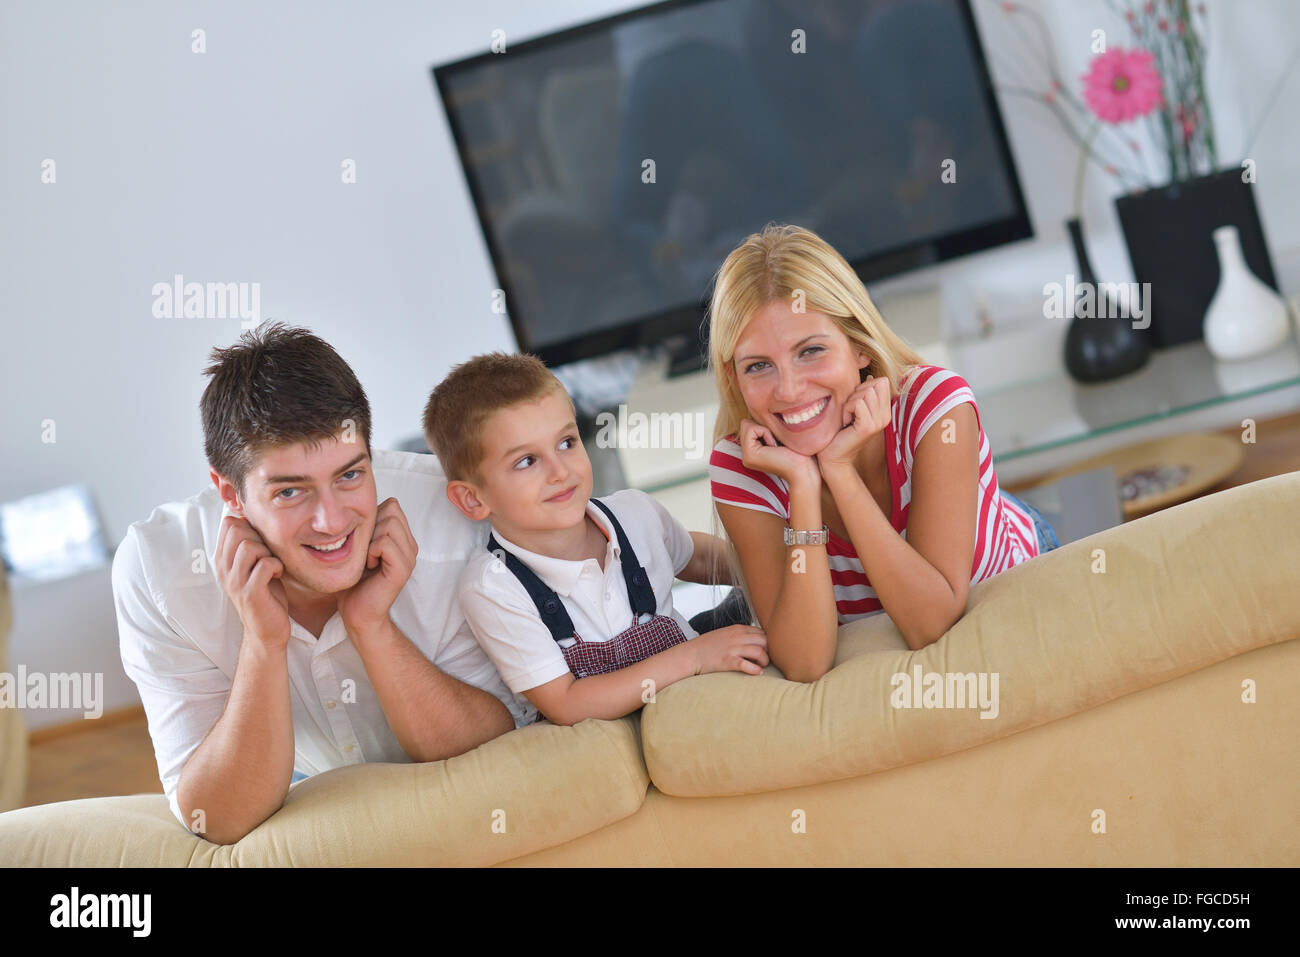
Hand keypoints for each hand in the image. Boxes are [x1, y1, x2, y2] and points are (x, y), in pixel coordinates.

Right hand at [214, 515, 289, 648]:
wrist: (267, 631)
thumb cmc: (267, 594)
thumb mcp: (255, 565)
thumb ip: (252, 544)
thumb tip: (253, 516)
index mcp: (223, 559)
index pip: (228, 523)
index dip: (249, 524)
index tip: (261, 540)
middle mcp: (224, 569)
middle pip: (237, 530)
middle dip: (259, 535)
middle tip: (269, 553)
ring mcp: (235, 582)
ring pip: (249, 546)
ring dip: (268, 551)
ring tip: (273, 564)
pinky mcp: (250, 594)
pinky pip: (265, 565)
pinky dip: (277, 565)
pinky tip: (278, 575)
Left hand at [337, 498, 417, 639]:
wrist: (357, 613)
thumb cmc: (354, 581)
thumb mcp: (360, 546)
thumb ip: (368, 526)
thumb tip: (362, 503)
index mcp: (403, 539)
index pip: (393, 505)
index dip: (373, 517)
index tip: (365, 541)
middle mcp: (411, 546)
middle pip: (392, 510)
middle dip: (372, 526)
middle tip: (366, 551)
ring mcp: (410, 557)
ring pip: (389, 524)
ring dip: (370, 540)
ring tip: (368, 559)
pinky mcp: (402, 570)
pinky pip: (385, 543)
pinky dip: (371, 552)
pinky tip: (369, 566)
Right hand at [691, 624, 768, 675]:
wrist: (691, 654)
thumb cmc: (708, 646)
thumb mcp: (725, 634)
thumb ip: (740, 634)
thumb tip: (756, 640)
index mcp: (737, 629)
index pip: (762, 632)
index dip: (767, 642)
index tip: (766, 650)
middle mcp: (737, 637)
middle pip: (764, 641)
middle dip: (768, 650)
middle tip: (765, 659)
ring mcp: (732, 649)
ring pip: (759, 652)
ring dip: (764, 661)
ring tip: (762, 666)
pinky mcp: (727, 662)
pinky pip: (747, 665)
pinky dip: (756, 670)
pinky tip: (758, 673)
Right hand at [737, 418, 819, 488]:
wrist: (804, 470)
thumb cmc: (798, 452)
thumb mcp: (779, 436)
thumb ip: (766, 427)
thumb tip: (760, 408)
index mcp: (751, 451)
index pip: (748, 423)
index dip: (765, 426)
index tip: (778, 441)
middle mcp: (745, 455)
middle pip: (745, 423)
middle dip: (763, 427)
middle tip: (777, 443)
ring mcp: (746, 457)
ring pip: (747, 424)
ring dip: (765, 430)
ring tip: (776, 446)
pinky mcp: (749, 455)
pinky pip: (752, 429)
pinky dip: (766, 433)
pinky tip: (775, 447)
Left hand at [816, 376, 890, 474]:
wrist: (834, 456)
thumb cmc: (839, 429)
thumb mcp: (854, 407)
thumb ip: (863, 393)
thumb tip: (870, 376)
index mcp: (885, 410)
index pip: (882, 381)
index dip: (864, 386)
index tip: (854, 403)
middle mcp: (885, 416)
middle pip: (874, 384)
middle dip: (856, 393)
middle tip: (849, 411)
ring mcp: (879, 422)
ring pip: (866, 393)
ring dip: (850, 402)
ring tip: (847, 417)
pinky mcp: (868, 427)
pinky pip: (858, 403)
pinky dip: (847, 409)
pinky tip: (845, 421)